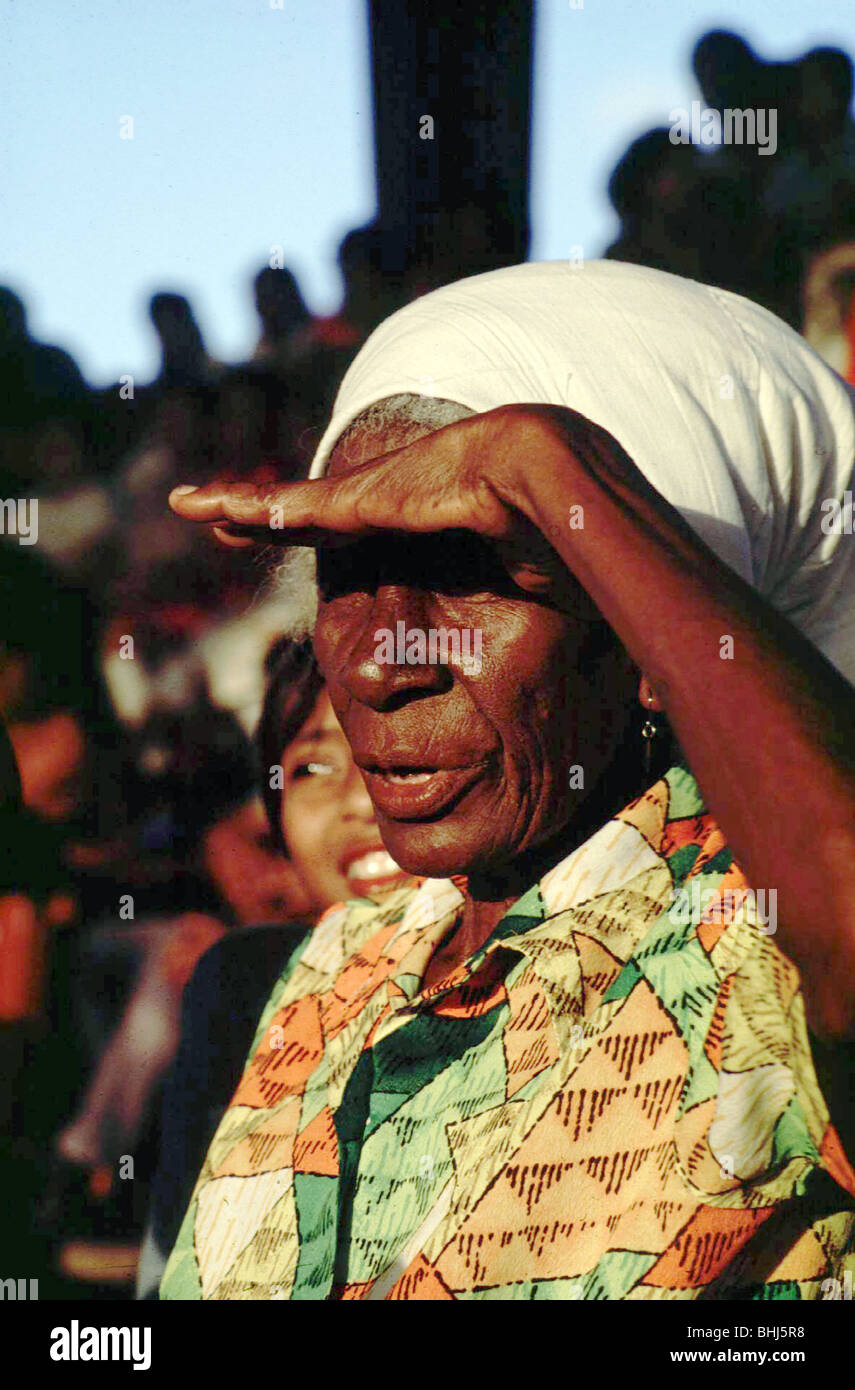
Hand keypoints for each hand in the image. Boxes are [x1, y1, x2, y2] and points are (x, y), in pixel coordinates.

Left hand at [168, 405, 609, 607]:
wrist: (567, 485)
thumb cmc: (578, 545)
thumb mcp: (562, 598)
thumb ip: (581, 634)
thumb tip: (657, 692)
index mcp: (445, 522)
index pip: (385, 535)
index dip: (345, 544)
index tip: (324, 555)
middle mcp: (405, 501)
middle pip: (327, 512)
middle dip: (276, 512)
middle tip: (224, 515)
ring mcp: (382, 494)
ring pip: (297, 505)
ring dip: (246, 507)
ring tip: (194, 506)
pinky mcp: (364, 499)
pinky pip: (292, 509)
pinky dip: (248, 509)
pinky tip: (204, 510)